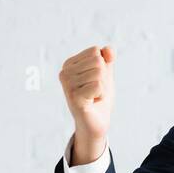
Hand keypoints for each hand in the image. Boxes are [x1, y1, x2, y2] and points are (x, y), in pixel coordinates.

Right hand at [58, 44, 114, 164]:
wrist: (96, 123)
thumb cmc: (99, 97)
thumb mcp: (105, 73)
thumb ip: (107, 58)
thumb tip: (109, 50)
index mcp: (69, 64)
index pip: (96, 51)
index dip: (103, 67)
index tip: (95, 81)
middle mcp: (64, 73)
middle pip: (98, 61)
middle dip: (104, 78)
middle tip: (95, 91)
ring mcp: (67, 85)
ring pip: (99, 73)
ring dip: (103, 88)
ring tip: (94, 97)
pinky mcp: (74, 97)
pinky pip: (98, 85)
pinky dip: (101, 95)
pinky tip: (92, 102)